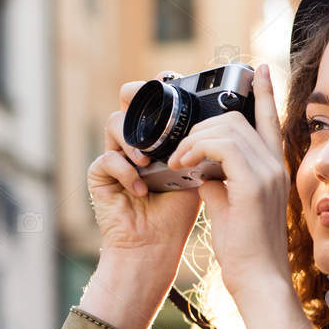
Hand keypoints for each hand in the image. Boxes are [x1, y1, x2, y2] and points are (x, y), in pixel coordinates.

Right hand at [87, 72, 201, 259]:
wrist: (156, 249)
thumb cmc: (178, 214)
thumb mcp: (198, 172)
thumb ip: (205, 145)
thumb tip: (229, 117)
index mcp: (157, 138)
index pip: (155, 102)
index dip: (159, 87)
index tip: (171, 79)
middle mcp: (133, 142)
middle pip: (127, 101)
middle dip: (136, 94)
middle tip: (150, 95)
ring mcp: (114, 156)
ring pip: (115, 123)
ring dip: (134, 140)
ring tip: (149, 163)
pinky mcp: (99, 176)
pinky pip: (106, 158)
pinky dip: (125, 171)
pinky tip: (140, 189)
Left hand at [164, 63, 290, 301]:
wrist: (259, 280)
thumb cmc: (245, 251)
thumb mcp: (229, 207)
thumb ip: (218, 181)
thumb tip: (200, 170)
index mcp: (272, 170)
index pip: (271, 120)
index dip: (264, 92)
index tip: (257, 69)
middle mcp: (275, 166)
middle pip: (239, 118)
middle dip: (204, 124)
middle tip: (181, 150)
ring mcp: (268, 173)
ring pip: (228, 127)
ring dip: (195, 138)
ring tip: (179, 161)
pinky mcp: (254, 184)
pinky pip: (222, 145)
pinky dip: (197, 148)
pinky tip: (184, 165)